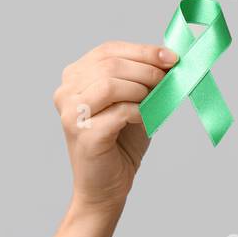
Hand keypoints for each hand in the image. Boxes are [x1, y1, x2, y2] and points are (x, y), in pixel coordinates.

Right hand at [53, 41, 177, 211]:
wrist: (107, 186)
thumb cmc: (122, 141)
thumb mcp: (136, 100)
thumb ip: (145, 78)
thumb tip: (170, 57)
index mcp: (75, 77)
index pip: (108, 50)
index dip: (143, 51)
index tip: (172, 58)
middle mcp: (66, 92)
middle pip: (110, 64)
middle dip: (147, 70)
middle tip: (167, 82)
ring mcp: (70, 113)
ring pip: (110, 84)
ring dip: (142, 90)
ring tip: (154, 103)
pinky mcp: (82, 134)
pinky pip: (119, 112)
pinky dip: (140, 112)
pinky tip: (145, 120)